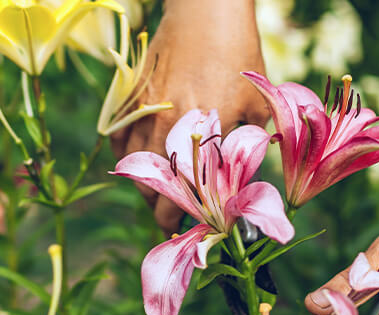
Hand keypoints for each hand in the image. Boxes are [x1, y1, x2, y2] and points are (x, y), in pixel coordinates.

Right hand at [110, 0, 269, 234]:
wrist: (205, 11)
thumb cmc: (239, 54)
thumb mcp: (257, 103)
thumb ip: (250, 145)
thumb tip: (247, 184)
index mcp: (207, 131)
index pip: (190, 193)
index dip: (186, 218)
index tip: (191, 228)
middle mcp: (172, 126)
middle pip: (157, 187)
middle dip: (162, 211)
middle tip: (173, 221)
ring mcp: (147, 112)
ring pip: (136, 166)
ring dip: (146, 187)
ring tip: (159, 197)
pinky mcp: (132, 99)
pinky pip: (120, 141)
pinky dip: (128, 159)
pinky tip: (141, 165)